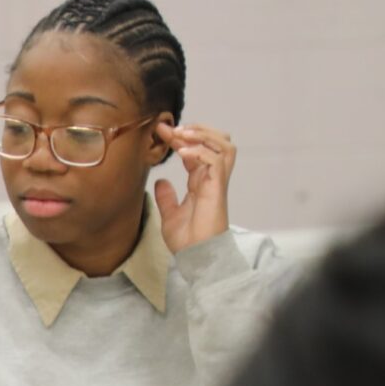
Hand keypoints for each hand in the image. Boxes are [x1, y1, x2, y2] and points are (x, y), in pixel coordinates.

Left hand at [152, 122, 234, 253]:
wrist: (195, 256)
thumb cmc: (187, 241)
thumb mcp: (170, 215)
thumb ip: (167, 198)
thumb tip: (160, 182)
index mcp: (202, 182)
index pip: (196, 151)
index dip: (181, 138)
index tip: (161, 131)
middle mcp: (212, 179)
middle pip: (218, 142)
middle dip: (198, 130)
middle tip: (174, 129)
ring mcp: (217, 182)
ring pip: (224, 146)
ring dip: (203, 135)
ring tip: (182, 134)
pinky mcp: (218, 189)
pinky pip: (216, 161)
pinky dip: (201, 152)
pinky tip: (182, 152)